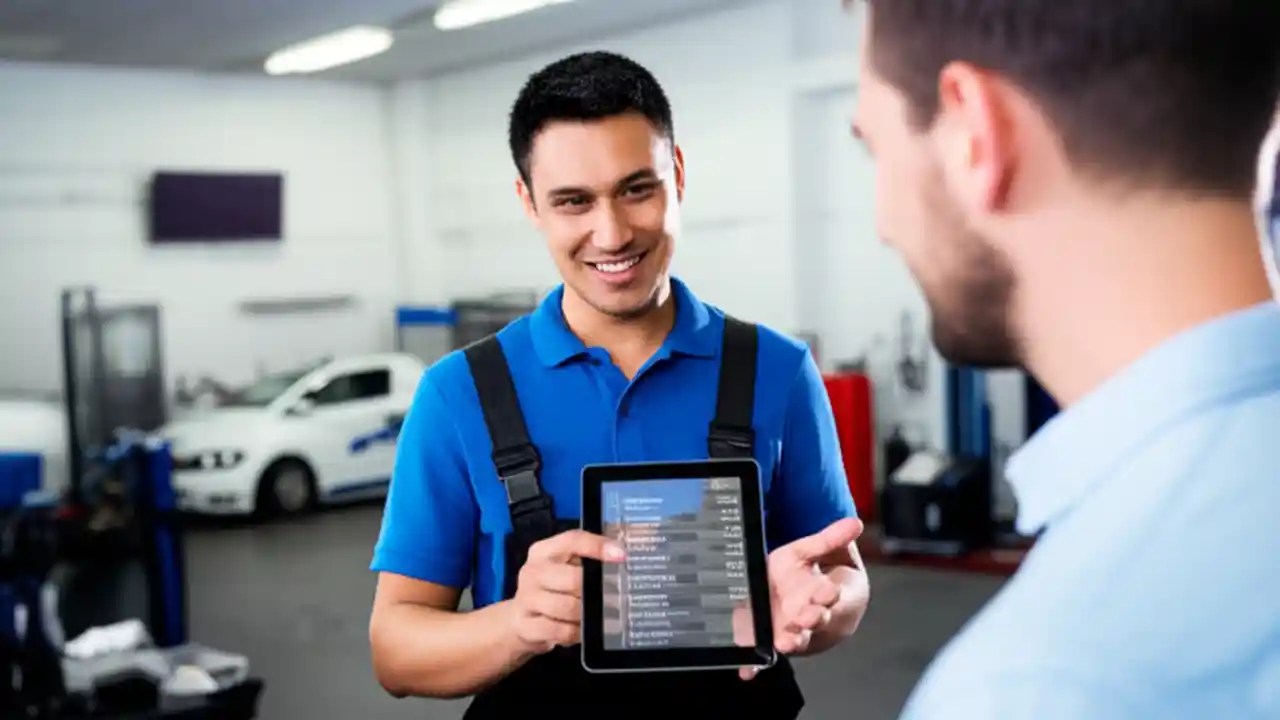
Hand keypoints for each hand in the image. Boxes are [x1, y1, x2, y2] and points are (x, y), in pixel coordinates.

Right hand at [507, 529, 624, 654]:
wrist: (519, 620)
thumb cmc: (551, 589)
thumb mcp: (563, 568)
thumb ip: (586, 561)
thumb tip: (620, 557)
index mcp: (543, 551)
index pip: (572, 540)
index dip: (597, 546)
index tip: (621, 555)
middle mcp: (532, 571)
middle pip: (572, 578)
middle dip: (594, 591)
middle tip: (610, 598)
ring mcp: (526, 599)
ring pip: (567, 607)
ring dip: (586, 614)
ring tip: (594, 616)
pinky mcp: (526, 626)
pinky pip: (560, 631)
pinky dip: (576, 632)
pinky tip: (580, 630)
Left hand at [740, 517, 863, 679]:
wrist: (802, 600)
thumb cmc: (811, 575)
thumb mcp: (818, 551)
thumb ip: (832, 539)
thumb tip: (856, 523)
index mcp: (830, 596)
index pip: (833, 594)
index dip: (829, 593)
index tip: (828, 591)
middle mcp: (813, 618)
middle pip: (816, 620)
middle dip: (811, 619)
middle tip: (807, 616)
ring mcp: (793, 631)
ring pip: (795, 639)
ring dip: (791, 641)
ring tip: (785, 642)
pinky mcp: (771, 640)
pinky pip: (764, 656)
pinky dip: (756, 665)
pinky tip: (747, 671)